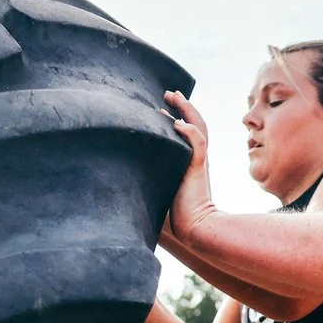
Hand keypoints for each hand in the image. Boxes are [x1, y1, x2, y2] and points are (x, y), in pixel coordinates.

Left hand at [160, 91, 214, 242]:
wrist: (194, 229)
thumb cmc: (176, 217)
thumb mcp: (160, 191)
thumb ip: (149, 180)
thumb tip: (123, 176)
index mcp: (191, 163)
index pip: (188, 133)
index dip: (178, 117)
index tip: (162, 107)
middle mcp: (197, 159)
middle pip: (195, 123)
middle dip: (182, 106)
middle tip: (168, 93)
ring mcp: (199, 163)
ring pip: (199, 127)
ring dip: (187, 110)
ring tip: (172, 96)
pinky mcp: (198, 170)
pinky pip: (198, 145)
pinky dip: (189, 132)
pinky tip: (177, 123)